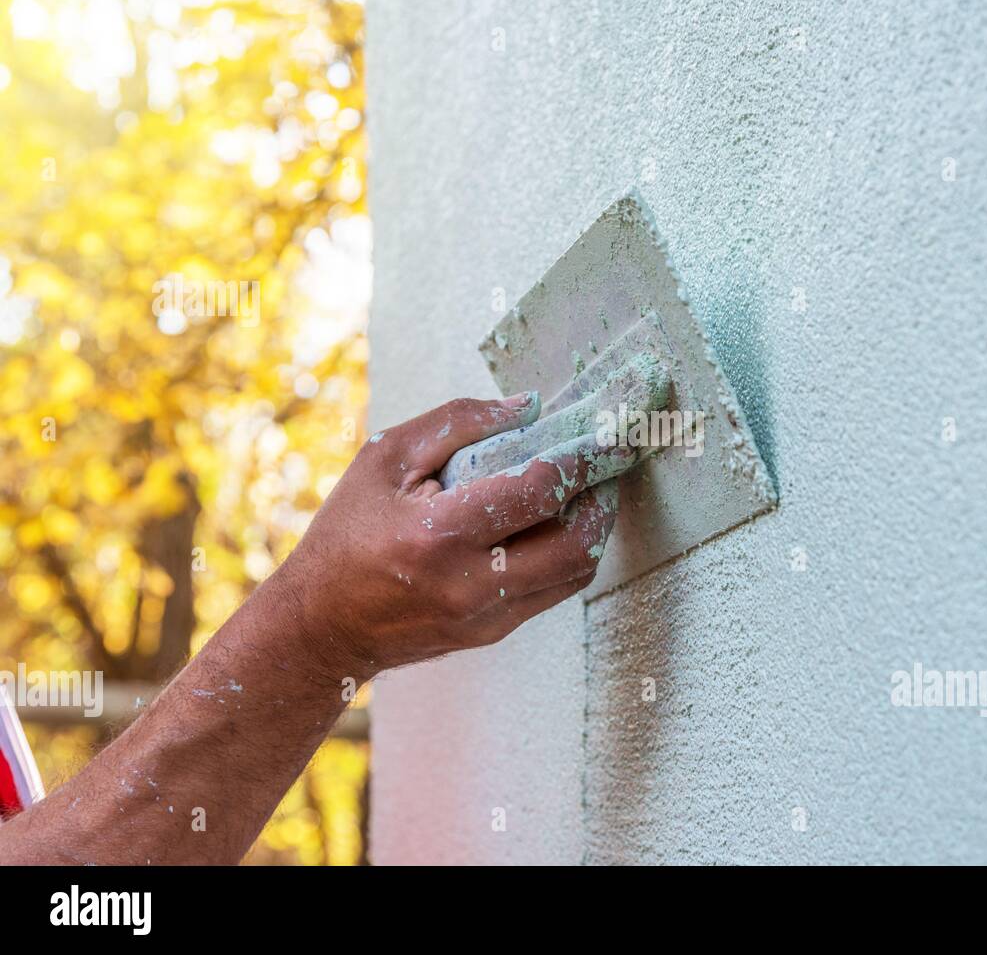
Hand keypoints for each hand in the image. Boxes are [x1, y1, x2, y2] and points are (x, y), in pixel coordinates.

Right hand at [275, 393, 634, 676]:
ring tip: (591, 489)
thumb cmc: (348, 532)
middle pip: (574, 542)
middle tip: (610, 463)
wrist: (321, 625)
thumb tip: (528, 406)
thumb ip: (457, 423)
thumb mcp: (385, 459)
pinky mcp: (494, 632)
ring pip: (574, 572)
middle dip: (603, 497)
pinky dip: (569, 553)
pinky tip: (561, 522)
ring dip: (595, 528)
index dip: (583, 458)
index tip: (612, 435)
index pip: (537, 491)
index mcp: (438, 534)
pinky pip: (554, 590)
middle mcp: (470, 583)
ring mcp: (486, 616)